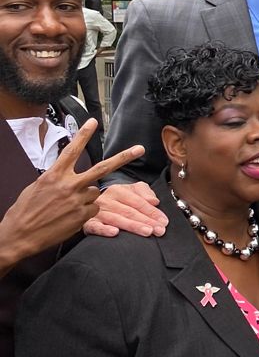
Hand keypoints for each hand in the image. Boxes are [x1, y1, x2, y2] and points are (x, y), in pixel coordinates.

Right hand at [0, 120, 144, 274]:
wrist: (20, 234)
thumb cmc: (25, 210)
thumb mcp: (37, 187)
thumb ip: (57, 178)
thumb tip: (67, 174)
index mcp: (54, 175)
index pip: (72, 150)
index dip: (83, 135)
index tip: (94, 122)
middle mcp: (68, 185)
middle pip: (102, 168)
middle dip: (123, 158)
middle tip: (140, 149)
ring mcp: (78, 200)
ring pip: (96, 193)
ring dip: (87, 197)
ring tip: (68, 207)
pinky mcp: (83, 215)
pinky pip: (94, 209)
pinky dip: (86, 211)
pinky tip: (71, 217)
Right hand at [84, 180, 168, 236]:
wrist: (93, 205)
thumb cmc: (120, 200)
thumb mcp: (134, 190)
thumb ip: (145, 192)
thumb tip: (154, 201)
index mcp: (118, 190)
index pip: (138, 202)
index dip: (152, 212)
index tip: (164, 221)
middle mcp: (106, 200)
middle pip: (129, 211)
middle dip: (147, 221)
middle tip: (159, 230)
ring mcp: (96, 212)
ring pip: (117, 219)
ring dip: (133, 226)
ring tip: (147, 232)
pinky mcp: (88, 224)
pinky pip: (95, 227)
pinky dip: (104, 230)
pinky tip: (115, 233)